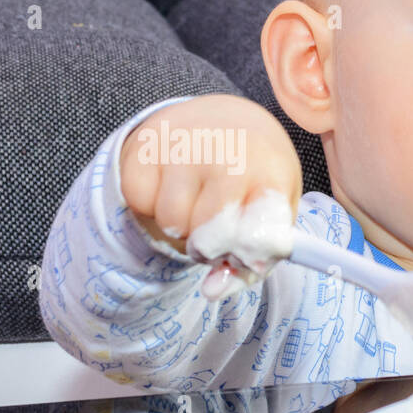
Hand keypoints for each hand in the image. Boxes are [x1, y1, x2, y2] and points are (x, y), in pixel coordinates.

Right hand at [119, 94, 302, 283]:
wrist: (229, 120)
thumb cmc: (256, 180)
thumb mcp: (272, 216)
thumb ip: (253, 263)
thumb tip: (212, 292)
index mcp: (270, 169)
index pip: (257, 230)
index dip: (245, 251)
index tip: (243, 249)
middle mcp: (227, 150)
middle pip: (208, 235)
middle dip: (211, 246)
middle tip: (218, 229)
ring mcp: (185, 144)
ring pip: (171, 223)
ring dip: (181, 228)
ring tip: (197, 206)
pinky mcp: (148, 143)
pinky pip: (140, 203)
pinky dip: (152, 206)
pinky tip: (172, 186)